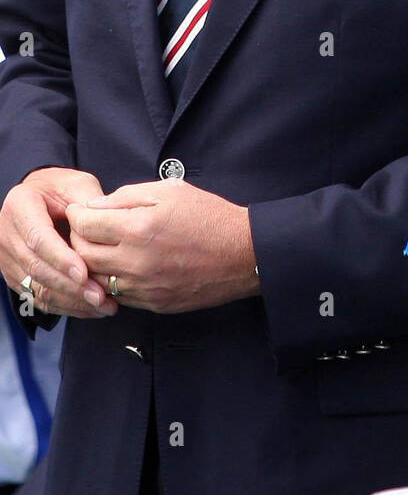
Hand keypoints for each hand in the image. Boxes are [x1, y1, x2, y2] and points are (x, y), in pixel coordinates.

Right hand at [0, 167, 117, 317]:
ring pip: (37, 288)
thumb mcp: (77, 184)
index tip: (84, 273)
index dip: (61, 258)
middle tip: (100, 296)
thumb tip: (105, 229)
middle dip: (70, 286)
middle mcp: (7, 234)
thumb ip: (88, 204)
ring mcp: (9, 259)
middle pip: (36, 268)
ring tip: (104, 305)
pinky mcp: (17, 277)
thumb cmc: (62, 189)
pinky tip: (92, 308)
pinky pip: (39, 298)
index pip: (38, 238)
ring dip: (71, 301)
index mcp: (20, 206)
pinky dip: (67, 306)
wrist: (43, 197)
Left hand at [66, 180, 258, 313]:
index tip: (81, 211)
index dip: (77, 215)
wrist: (244, 253)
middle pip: (83, 256)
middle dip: (79, 240)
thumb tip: (94, 205)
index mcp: (138, 228)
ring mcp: (144, 287)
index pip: (84, 225)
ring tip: (105, 249)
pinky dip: (114, 282)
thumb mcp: (170, 190)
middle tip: (89, 230)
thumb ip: (126, 196)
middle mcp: (136, 262)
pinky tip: (125, 266)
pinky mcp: (154, 304)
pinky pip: (119, 296)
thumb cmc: (209, 216)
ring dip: (94, 264)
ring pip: (97, 280)